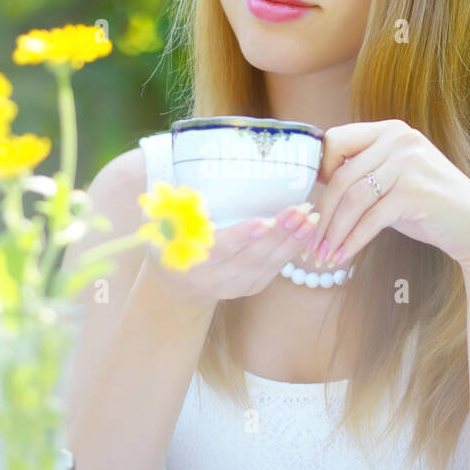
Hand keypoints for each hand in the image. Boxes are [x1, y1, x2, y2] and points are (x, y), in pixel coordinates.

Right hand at [146, 202, 320, 303]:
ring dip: (292, 242)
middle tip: (300, 210)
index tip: (265, 221)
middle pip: (251, 258)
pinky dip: (291, 250)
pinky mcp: (251, 287)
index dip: (243, 237)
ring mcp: (236, 286)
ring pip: (267, 266)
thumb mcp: (159, 224)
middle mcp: (215, 279)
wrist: (176, 282)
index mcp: (191, 261)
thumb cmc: (168, 240)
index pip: (220, 250)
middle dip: (279, 235)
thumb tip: (182, 182)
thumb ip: (169, 206)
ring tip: (311, 217)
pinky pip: (274, 269)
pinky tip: (307, 230)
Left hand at [307, 120, 469, 273]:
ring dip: (333, 233)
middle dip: (321, 215)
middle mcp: (400, 139)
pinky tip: (342, 257)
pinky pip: (371, 219)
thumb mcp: (392, 180)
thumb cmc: (428, 206)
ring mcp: (410, 163)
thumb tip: (313, 186)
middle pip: (341, 177)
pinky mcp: (416, 192)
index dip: (316, 174)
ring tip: (322, 256)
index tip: (307, 205)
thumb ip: (361, 174)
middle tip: (308, 242)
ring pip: (353, 200)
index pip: (335, 141)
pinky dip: (352, 241)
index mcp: (390, 130)